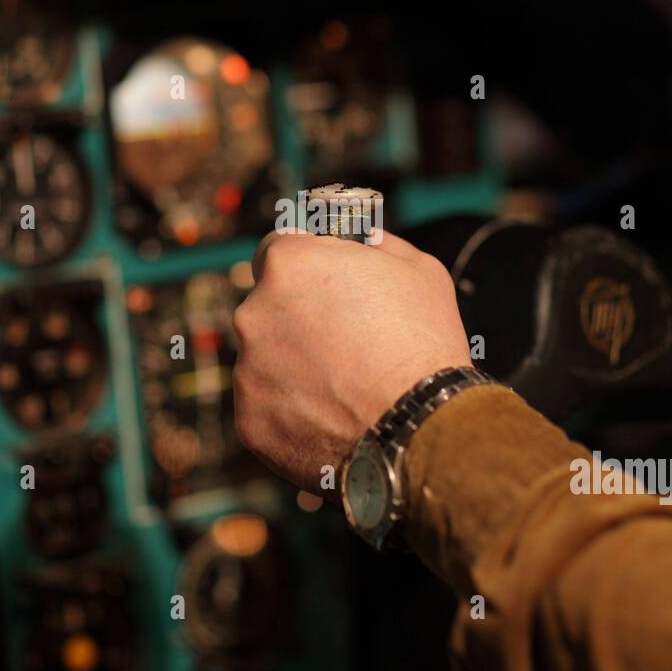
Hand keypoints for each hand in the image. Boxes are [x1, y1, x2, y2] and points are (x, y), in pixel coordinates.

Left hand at [232, 230, 470, 494]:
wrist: (420, 428)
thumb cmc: (424, 343)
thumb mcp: (419, 270)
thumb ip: (379, 247)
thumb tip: (367, 242)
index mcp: (288, 264)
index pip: (275, 251)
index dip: (302, 268)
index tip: (321, 286)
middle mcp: (254, 312)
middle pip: (267, 309)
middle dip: (296, 321)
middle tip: (342, 344)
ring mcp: (247, 369)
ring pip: (264, 361)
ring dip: (292, 368)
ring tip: (343, 388)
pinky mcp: (249, 420)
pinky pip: (266, 408)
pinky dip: (290, 413)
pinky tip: (331, 418)